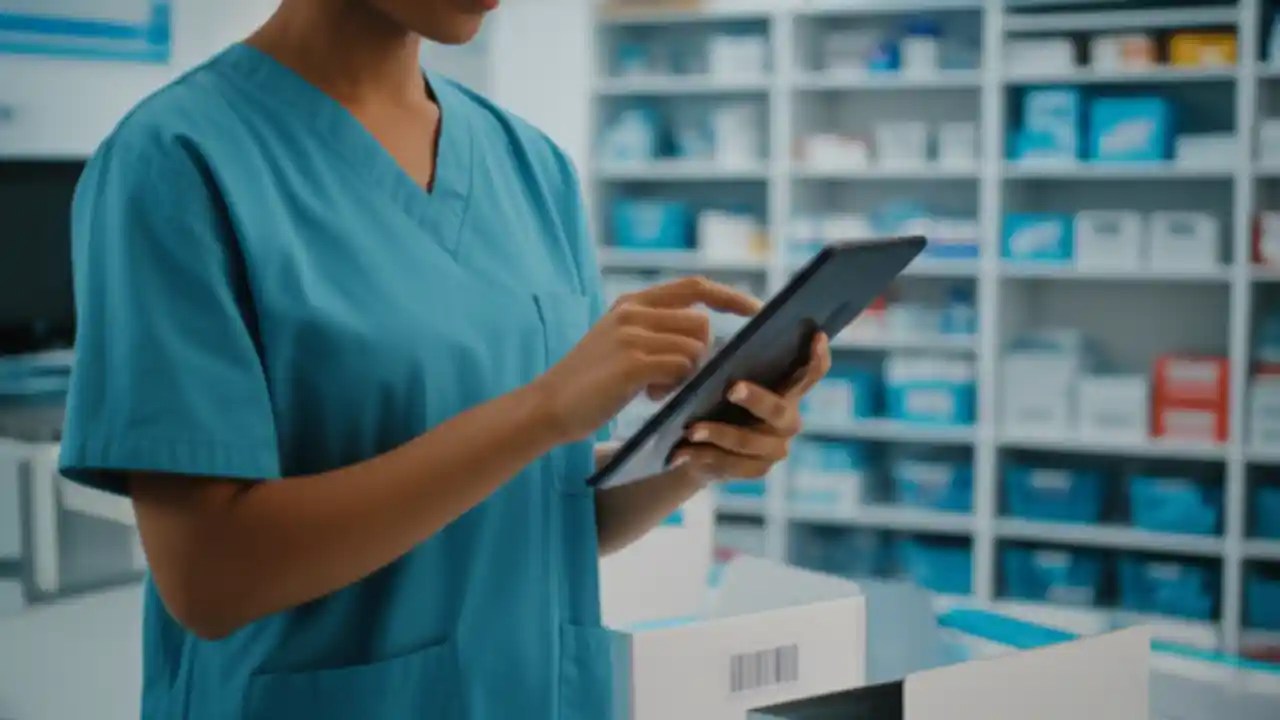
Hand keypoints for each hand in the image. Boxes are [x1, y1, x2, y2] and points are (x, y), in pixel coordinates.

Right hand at [535, 276, 760, 441]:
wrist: (549, 406)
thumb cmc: (591, 383)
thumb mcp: (621, 343)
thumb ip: (656, 331)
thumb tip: (704, 335)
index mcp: (632, 302)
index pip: (694, 286)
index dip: (729, 296)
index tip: (756, 310)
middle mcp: (633, 312)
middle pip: (700, 324)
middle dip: (700, 356)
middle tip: (672, 380)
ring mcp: (632, 334)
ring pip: (694, 348)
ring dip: (685, 374)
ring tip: (655, 390)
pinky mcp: (633, 362)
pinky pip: (681, 367)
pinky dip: (675, 385)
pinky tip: (652, 396)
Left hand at [671, 332, 831, 480]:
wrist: (700, 448)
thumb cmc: (715, 400)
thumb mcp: (722, 379)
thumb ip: (729, 365)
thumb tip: (715, 347)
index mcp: (787, 392)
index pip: (810, 374)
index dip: (817, 357)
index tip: (817, 336)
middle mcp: (788, 421)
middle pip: (778, 410)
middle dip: (756, 399)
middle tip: (731, 389)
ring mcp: (774, 449)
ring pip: (749, 442)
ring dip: (718, 434)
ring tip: (691, 430)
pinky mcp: (755, 470)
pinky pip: (731, 465)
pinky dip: (705, 457)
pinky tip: (682, 453)